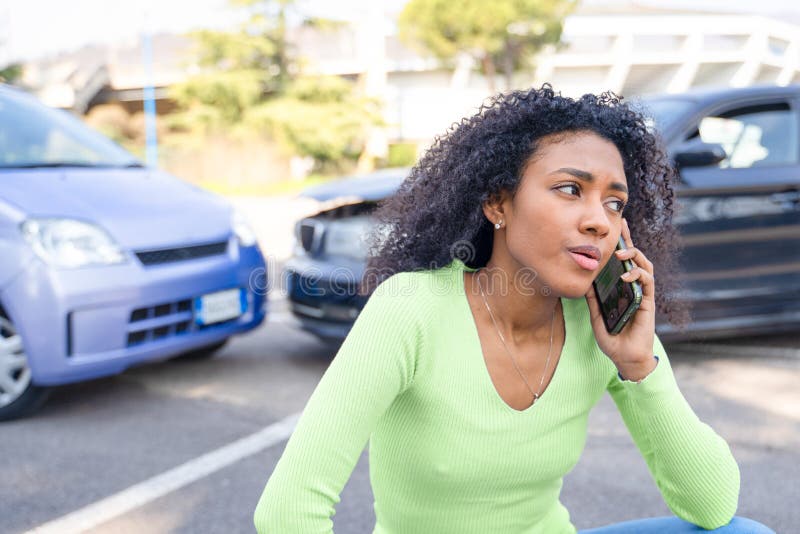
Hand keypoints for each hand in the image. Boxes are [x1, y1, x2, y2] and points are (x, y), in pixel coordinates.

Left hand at [584, 218, 656, 380]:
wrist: (625, 357)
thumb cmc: (612, 337)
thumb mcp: (596, 314)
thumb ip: (593, 298)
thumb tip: (583, 281)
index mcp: (621, 287)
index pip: (622, 261)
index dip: (620, 243)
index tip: (615, 227)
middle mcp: (634, 287)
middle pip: (635, 257)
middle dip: (629, 240)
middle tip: (621, 226)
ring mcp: (642, 293)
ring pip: (644, 265)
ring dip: (634, 256)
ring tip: (620, 254)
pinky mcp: (648, 302)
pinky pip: (647, 282)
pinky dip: (637, 275)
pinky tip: (625, 275)